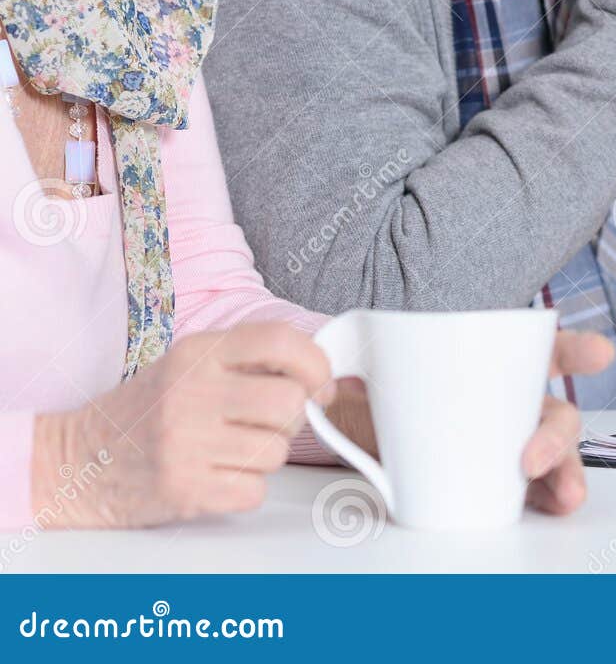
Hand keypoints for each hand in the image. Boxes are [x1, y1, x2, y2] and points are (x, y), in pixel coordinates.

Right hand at [31, 322, 332, 527]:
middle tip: (267, 423)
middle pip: (288, 402)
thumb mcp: (190, 365)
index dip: (316, 363)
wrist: (75, 462)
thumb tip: (325, 377)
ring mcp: (185, 442)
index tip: (320, 383)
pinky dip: (244, 488)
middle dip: (291, 418)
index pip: (280, 340)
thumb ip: (251, 361)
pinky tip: (214, 475)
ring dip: (264, 455)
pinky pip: (254, 490)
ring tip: (227, 450)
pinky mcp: (183, 489)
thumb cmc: (147, 412)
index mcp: (198, 353)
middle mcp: (191, 392)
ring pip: (276, 451)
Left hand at [312, 330, 614, 516]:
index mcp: (495, 357)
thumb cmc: (384, 379)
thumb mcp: (367, 356)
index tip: (600, 354)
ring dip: (567, 471)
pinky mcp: (502, 469)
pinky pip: (540, 483)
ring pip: (555, 450)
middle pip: (553, 410)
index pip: (545, 347)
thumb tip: (323, 373)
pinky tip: (556, 504)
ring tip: (564, 494)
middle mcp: (513, 395)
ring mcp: (513, 433)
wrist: (367, 418)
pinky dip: (553, 494)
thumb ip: (346, 350)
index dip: (576, 350)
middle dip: (557, 433)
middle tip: (533, 455)